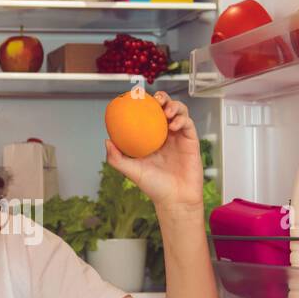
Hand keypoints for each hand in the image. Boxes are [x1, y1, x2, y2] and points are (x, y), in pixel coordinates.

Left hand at [105, 90, 204, 213]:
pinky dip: (182, 120)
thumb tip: (107, 141)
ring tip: (167, 111)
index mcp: (152, 139)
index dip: (146, 104)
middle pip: (166, 109)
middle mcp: (166, 136)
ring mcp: (179, 137)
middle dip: (163, 98)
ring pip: (180, 112)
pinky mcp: (191, 142)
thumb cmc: (154, 187)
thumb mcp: (131, 171)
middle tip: (157, 99)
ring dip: (175, 106)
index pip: (149, 116)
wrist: (175, 199)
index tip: (139, 98)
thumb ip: (117, 158)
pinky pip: (188, 124)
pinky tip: (173, 125)